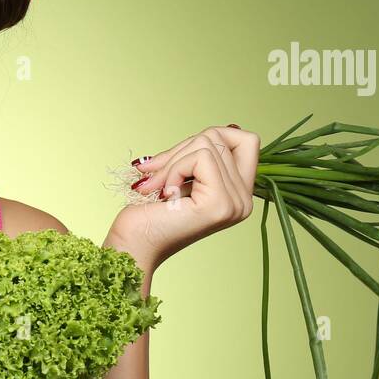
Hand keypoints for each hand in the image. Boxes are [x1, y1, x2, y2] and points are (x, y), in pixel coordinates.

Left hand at [105, 124, 259, 272]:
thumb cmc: (148, 214)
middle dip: (179, 150)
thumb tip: (209, 133)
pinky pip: (200, 157)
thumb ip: (197, 156)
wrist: (132, 246)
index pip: (246, 140)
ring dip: (172, 162)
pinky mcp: (219, 203)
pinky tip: (166, 195)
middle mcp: (244, 201)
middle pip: (220, 137)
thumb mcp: (178, 175)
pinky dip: (174, 169)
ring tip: (159, 189)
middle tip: (156, 178)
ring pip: (208, 143)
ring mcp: (235, 203)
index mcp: (239, 195)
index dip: (211, 136)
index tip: (180, 159)